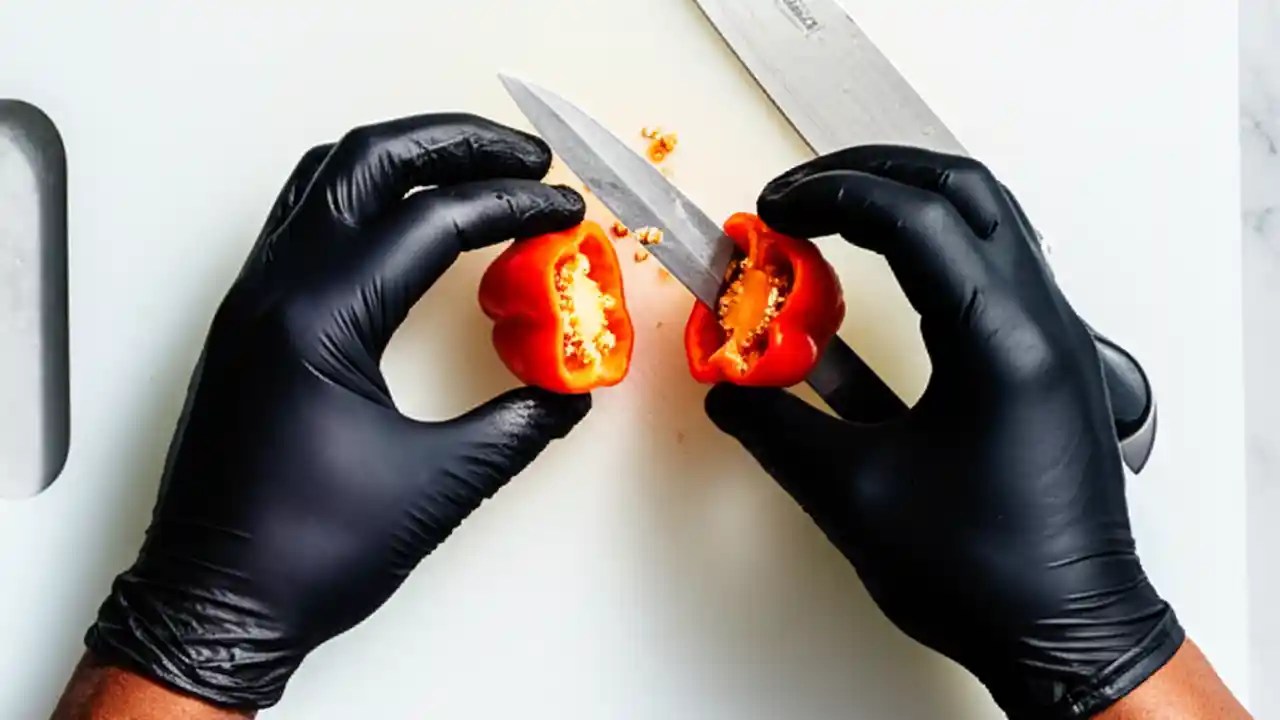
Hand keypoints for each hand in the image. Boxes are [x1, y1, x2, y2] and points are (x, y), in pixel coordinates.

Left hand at [82, 114, 589, 709]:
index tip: (561, 211)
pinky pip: (304, 218)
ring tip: (474, 167)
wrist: (210, 604)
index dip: (511, 206)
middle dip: (457, 143)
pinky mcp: (247, 320)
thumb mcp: (436, 487)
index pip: (431, 220)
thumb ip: (517, 427)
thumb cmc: (302, 554)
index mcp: (318, 320)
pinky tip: (408, 221)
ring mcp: (251, 299)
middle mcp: (274, 290)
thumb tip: (569, 393)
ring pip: (327, 177)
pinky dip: (365, 197)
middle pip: (369, 161)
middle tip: (526, 157)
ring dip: (405, 158)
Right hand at [706, 146, 1181, 718]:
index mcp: (999, 343)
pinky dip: (940, 246)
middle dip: (872, 173)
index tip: (777, 206)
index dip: (831, 196)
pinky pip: (999, 265)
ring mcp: (1057, 338)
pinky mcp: (1053, 362)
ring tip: (842, 210)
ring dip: (911, 199)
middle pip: (964, 190)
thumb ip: (775, 431)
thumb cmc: (987, 577)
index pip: (914, 219)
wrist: (1068, 633)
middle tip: (803, 191)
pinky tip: (896, 271)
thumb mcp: (855, 498)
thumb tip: (730, 393)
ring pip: (990, 217)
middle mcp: (1041, 324)